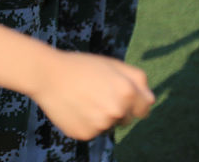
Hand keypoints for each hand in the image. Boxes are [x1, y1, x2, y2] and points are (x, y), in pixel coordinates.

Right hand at [31, 51, 154, 139]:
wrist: (48, 75)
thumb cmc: (82, 67)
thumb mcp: (113, 64)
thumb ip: (138, 80)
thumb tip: (150, 99)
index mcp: (127, 92)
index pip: (145, 107)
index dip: (134, 100)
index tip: (121, 93)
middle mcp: (116, 111)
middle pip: (127, 118)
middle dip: (117, 108)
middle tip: (96, 92)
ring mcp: (100, 125)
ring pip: (108, 125)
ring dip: (100, 116)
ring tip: (83, 98)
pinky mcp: (85, 134)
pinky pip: (92, 131)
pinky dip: (85, 122)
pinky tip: (75, 107)